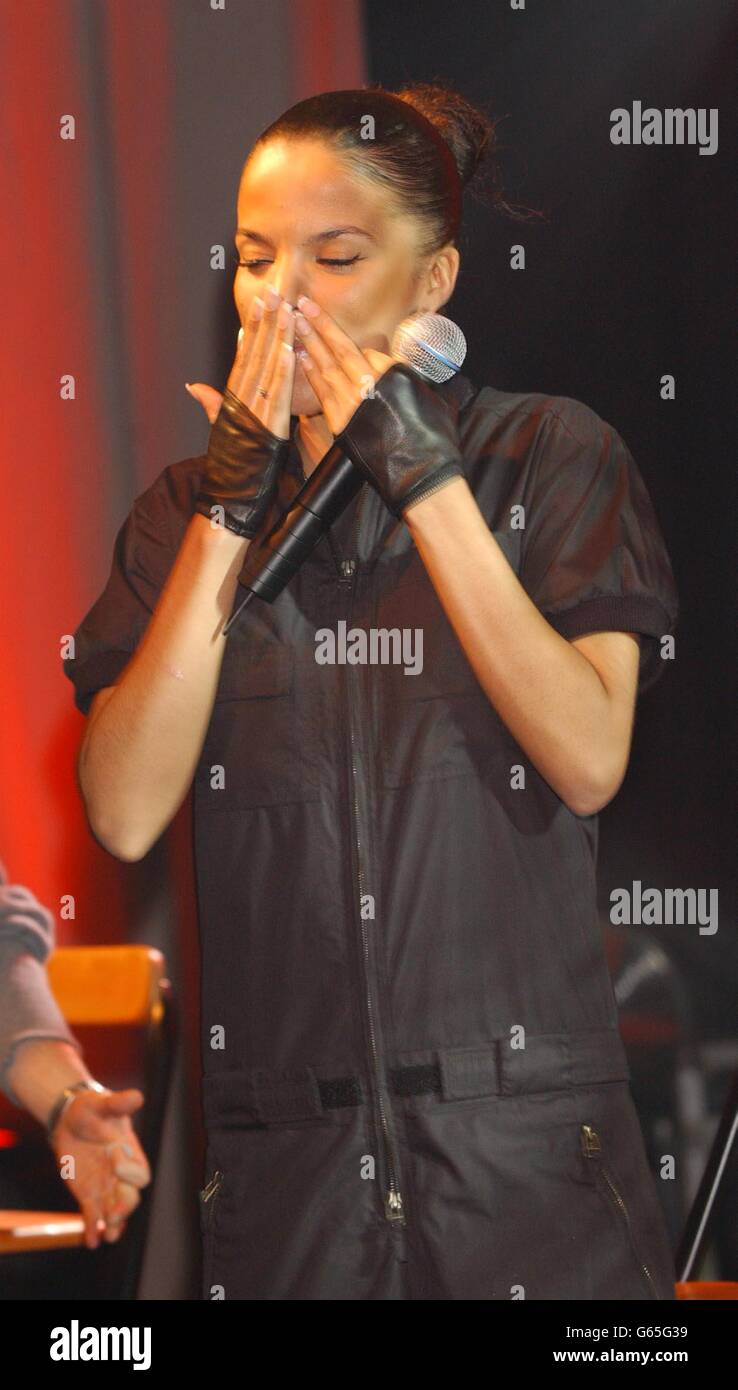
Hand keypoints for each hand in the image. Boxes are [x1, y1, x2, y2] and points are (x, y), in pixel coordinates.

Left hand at [50, 1087, 150, 1249]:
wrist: (70, 1120)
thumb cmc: (92, 1109)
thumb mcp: (103, 1103)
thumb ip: (119, 1104)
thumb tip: (137, 1096)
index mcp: (131, 1153)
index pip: (139, 1172)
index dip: (129, 1169)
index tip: (114, 1158)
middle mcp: (121, 1174)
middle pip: (130, 1197)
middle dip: (124, 1206)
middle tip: (114, 1212)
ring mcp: (105, 1187)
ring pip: (113, 1211)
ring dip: (113, 1224)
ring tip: (109, 1236)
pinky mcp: (88, 1195)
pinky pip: (93, 1216)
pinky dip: (92, 1229)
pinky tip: (91, 1241)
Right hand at [189, 290, 297, 537]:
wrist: (227, 500)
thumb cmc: (228, 470)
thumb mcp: (220, 432)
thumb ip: (211, 405)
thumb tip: (194, 386)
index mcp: (232, 402)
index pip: (242, 361)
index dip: (251, 333)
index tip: (257, 308)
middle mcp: (241, 403)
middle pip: (254, 356)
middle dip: (264, 323)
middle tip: (272, 292)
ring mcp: (254, 413)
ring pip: (267, 368)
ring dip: (276, 337)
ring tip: (284, 309)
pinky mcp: (269, 427)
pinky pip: (278, 394)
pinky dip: (283, 371)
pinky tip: (290, 349)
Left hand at [293, 297, 463, 518]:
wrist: (420, 474)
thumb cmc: (433, 439)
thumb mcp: (428, 399)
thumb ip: (407, 379)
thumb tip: (394, 368)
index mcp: (394, 375)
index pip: (372, 354)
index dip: (363, 349)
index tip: (345, 334)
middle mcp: (370, 385)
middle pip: (342, 349)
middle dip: (321, 325)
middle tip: (303, 303)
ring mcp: (352, 404)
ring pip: (327, 367)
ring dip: (309, 344)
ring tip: (295, 322)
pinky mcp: (341, 424)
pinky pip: (321, 392)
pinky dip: (310, 373)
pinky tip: (300, 358)